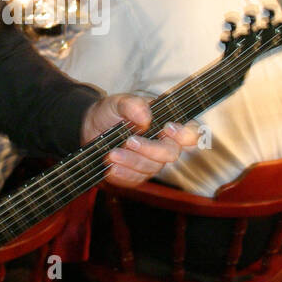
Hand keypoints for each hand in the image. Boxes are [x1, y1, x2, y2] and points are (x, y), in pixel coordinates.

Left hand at [81, 94, 197, 186]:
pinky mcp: (136, 174)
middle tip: (129, 141)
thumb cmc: (111, 111)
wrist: (91, 126)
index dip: (186, 134)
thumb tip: (145, 117)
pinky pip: (136, 180)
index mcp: (166, 123)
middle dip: (150, 149)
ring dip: (131, 162)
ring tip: (112, 154)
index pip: (190, 132)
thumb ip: (133, 105)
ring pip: (151, 168)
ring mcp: (151, 161)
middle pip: (170, 154)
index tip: (167, 128)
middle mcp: (163, 144)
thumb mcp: (119, 102)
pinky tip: (111, 168)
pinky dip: (123, 175)